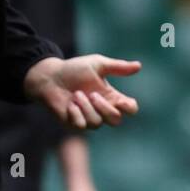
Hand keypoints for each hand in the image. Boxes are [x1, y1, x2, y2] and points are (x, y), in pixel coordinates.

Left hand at [24, 55, 139, 129]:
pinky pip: (82, 126)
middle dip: (105, 108)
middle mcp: (102, 109)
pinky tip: (69, 105)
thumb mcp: (97, 64)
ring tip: (76, 95)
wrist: (50, 77)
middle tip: (93, 95)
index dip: (129, 108)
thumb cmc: (74, 69)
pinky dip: (76, 114)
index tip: (122, 101)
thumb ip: (118, 67)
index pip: (129, 108)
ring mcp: (89, 118)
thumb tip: (139, 66)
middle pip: (116, 120)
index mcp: (110, 95)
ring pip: (97, 122)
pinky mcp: (75, 123)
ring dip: (86, 107)